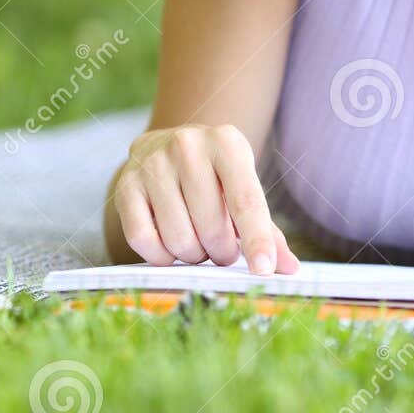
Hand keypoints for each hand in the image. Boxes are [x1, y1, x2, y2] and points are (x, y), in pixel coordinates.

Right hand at [110, 123, 299, 272]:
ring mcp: (152, 163)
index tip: (264, 270)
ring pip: (178, 238)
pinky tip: (170, 245)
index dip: (256, 239)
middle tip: (221, 248)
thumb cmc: (215, 177)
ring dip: (193, 254)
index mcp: (226, 142)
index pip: (246, 200)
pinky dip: (161, 256)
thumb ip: (266, 230)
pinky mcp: (125, 184)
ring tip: (198, 241)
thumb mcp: (243, 189)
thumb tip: (289, 269)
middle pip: (211, 226)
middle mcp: (187, 145)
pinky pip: (143, 240)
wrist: (166, 148)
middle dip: (221, 251)